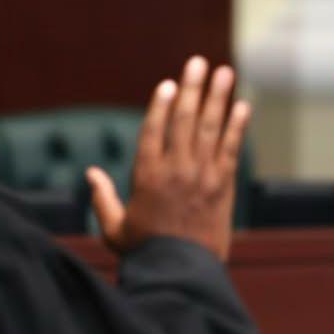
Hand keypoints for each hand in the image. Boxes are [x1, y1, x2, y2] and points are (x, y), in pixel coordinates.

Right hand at [86, 56, 250, 260]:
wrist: (183, 271)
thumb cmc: (145, 251)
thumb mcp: (114, 227)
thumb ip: (103, 198)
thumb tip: (90, 173)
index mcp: (146, 175)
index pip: (154, 130)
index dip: (161, 104)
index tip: (168, 84)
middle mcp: (175, 169)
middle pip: (184, 119)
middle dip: (192, 88)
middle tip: (199, 62)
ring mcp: (202, 175)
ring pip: (210, 127)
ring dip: (218, 97)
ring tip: (224, 72)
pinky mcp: (224, 185)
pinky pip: (231, 148)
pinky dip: (238, 125)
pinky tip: (243, 105)